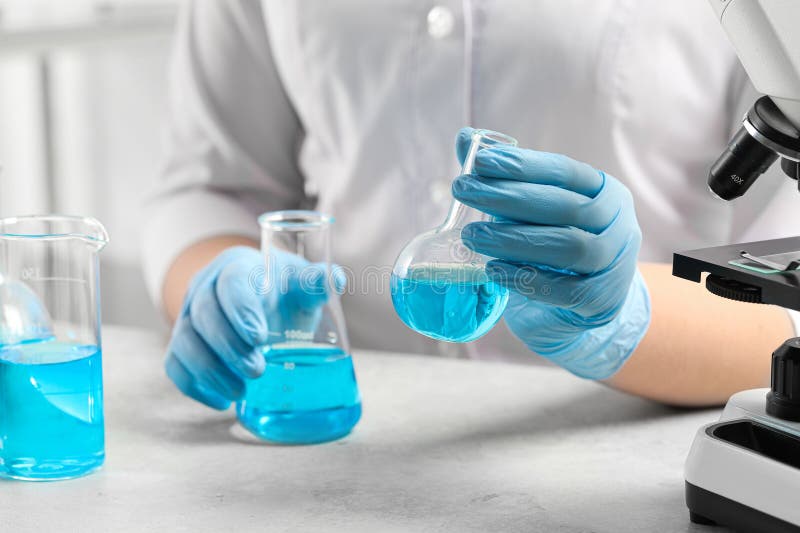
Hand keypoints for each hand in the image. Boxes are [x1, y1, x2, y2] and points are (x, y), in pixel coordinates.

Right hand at [165, 246, 340, 408]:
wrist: (263, 296)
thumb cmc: (284, 289)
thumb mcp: (302, 282)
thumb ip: (317, 282)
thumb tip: (334, 280)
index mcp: (237, 267)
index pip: (230, 284)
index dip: (240, 312)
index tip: (260, 338)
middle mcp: (206, 287)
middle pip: (203, 315)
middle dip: (228, 348)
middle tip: (257, 371)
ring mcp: (189, 316)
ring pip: (184, 342)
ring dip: (209, 371)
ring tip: (240, 392)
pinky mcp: (183, 343)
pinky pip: (175, 365)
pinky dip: (194, 386)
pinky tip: (221, 400)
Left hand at [452, 127, 649, 378]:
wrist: (583, 305)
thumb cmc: (554, 247)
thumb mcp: (534, 211)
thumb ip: (504, 179)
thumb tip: (465, 139)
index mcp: (604, 192)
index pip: (565, 171)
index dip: (523, 165)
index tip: (479, 161)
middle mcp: (618, 223)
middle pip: (564, 206)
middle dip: (508, 197)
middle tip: (463, 191)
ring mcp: (615, 263)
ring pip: (568, 246)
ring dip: (514, 240)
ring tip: (471, 235)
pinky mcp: (602, 301)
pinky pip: (566, 290)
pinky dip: (526, 279)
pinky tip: (493, 270)